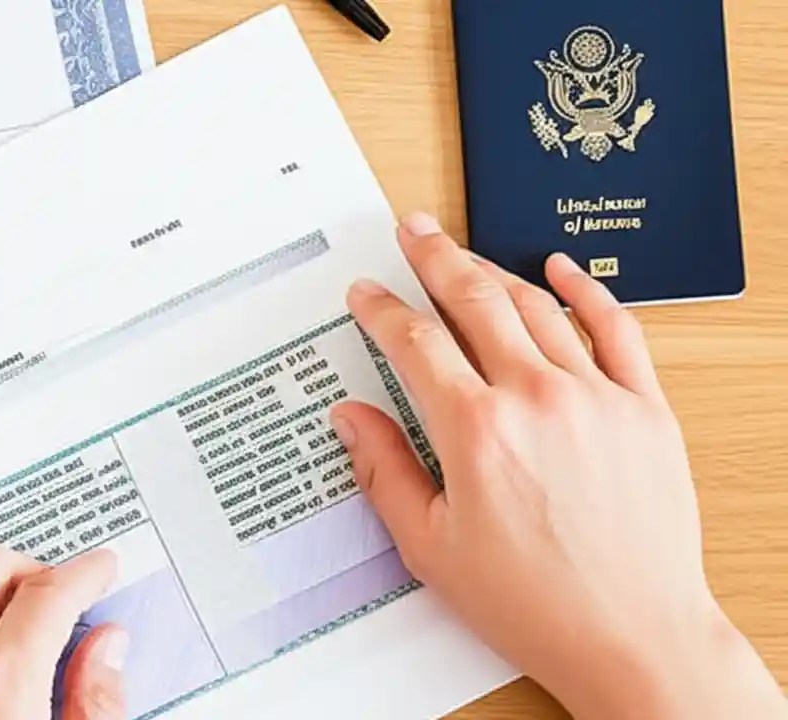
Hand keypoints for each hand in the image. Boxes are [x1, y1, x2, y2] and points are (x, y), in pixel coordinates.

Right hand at [330, 213, 784, 718]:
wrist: (633, 637)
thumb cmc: (534, 603)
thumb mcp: (431, 548)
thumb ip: (385, 472)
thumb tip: (352, 417)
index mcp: (477, 432)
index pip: (416, 342)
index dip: (382, 309)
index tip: (366, 294)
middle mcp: (537, 398)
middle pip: (474, 300)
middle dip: (434, 258)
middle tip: (412, 230)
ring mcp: (598, 397)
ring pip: (536, 306)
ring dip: (493, 269)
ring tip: (464, 251)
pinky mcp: (645, 409)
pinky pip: (616, 328)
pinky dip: (587, 290)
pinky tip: (561, 269)